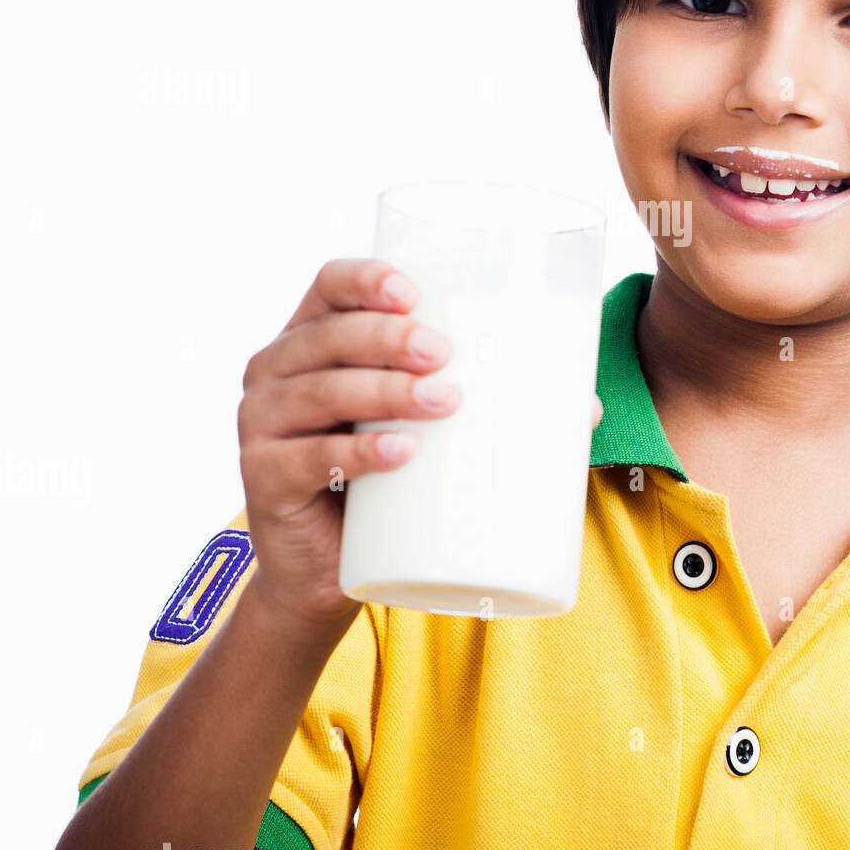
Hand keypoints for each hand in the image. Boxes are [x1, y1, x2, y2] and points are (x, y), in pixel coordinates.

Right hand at [236, 259, 459, 631]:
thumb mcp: (425, 427)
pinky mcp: (263, 481)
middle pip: (329, 335)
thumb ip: (495, 405)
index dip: (367, 277)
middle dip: (388, 337)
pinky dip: (356, 455)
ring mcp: (260, 425)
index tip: (415, 291)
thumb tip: (590, 408)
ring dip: (385, 392)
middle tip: (445, 354)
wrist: (328, 572)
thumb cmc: (386, 480)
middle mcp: (276, 371)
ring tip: (445, 401)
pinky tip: (399, 453)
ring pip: (320, 392)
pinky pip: (302, 459)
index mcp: (314, 338)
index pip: (331, 283)